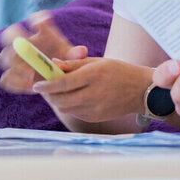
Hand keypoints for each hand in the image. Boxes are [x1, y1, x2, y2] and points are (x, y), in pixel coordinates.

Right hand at [0, 12, 85, 93]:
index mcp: (41, 34)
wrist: (60, 80)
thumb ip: (76, 54)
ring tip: (30, 76)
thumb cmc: (66, 62)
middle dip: (15, 42)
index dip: (37, 18)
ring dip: (15, 66)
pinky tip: (31, 87)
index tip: (43, 21)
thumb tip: (82, 51)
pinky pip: (6, 80)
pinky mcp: (13, 76)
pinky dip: (16, 84)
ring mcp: (16, 60)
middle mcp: (25, 43)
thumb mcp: (73, 58)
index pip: (35, 19)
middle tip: (26, 53)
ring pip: (4, 58)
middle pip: (9, 35)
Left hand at [31, 56, 153, 124]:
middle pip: (61, 99)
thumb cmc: (119, 71)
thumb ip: (74, 64)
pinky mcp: (96, 117)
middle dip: (50, 94)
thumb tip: (52, 64)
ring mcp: (95, 108)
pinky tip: (76, 97)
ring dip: (59, 100)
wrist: (142, 91)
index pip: (63, 83)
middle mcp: (95, 93)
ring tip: (61, 91)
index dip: (47, 85)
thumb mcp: (98, 62)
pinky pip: (75, 113)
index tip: (37, 84)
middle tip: (46, 88)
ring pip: (66, 108)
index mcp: (95, 74)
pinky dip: (70, 106)